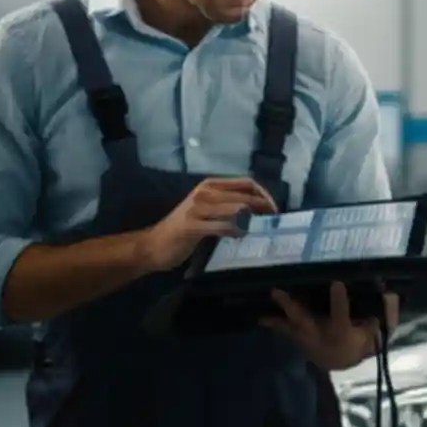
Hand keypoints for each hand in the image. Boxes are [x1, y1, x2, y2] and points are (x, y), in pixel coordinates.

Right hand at [137, 177, 277, 273]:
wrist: (154, 244)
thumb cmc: (184, 228)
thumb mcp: (208, 209)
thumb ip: (229, 205)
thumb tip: (259, 208)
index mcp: (210, 184)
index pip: (246, 182)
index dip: (264, 194)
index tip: (273, 209)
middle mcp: (204, 192)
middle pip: (245, 195)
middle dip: (263, 208)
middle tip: (272, 222)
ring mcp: (197, 208)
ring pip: (237, 209)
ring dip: (252, 221)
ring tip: (257, 230)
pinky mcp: (192, 226)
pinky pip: (224, 226)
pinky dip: (236, 231)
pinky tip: (240, 236)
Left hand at [260, 281, 400, 370]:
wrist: (341, 362)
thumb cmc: (361, 343)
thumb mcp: (378, 334)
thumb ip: (386, 316)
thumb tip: (390, 294)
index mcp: (341, 333)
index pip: (341, 316)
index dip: (339, 301)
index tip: (337, 283)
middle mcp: (320, 335)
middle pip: (305, 320)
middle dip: (292, 306)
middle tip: (279, 292)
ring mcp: (306, 338)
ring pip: (292, 324)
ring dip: (279, 313)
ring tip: (268, 299)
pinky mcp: (298, 337)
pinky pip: (285, 329)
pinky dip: (274, 322)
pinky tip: (261, 317)